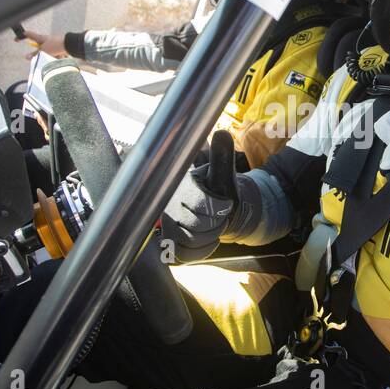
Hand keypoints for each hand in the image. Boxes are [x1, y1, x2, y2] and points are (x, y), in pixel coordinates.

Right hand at [19, 28, 69, 59]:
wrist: (69, 45)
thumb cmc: (55, 45)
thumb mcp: (43, 51)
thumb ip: (35, 54)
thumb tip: (27, 57)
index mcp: (40, 38)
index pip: (28, 35)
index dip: (21, 37)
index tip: (16, 40)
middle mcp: (45, 39)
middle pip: (39, 48)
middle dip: (42, 54)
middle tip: (45, 56)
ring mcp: (52, 43)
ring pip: (48, 52)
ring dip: (51, 56)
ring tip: (56, 56)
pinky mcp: (58, 47)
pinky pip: (54, 54)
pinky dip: (56, 57)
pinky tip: (61, 56)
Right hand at [159, 131, 238, 261]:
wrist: (216, 212)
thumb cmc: (218, 191)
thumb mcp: (222, 173)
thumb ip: (221, 156)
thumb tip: (222, 133)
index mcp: (178, 185)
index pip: (199, 202)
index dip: (218, 207)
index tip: (225, 203)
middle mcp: (165, 205)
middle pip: (195, 225)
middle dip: (216, 223)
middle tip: (220, 216)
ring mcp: (164, 226)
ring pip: (190, 241)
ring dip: (211, 237)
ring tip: (214, 227)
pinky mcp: (168, 245)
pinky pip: (185, 255)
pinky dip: (203, 250)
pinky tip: (209, 240)